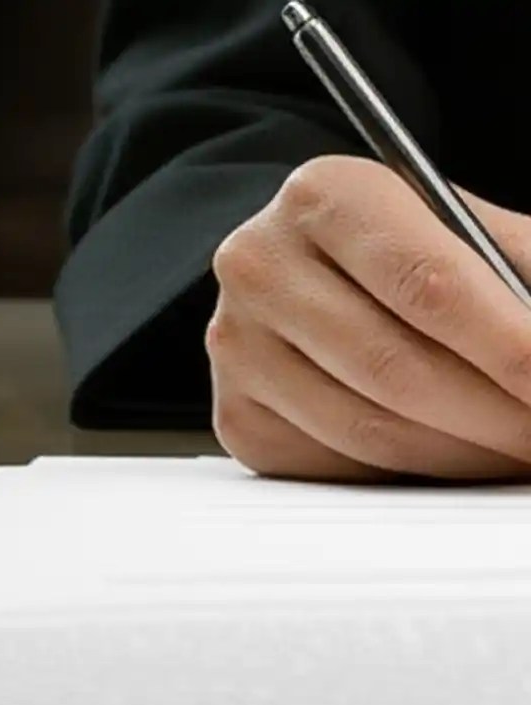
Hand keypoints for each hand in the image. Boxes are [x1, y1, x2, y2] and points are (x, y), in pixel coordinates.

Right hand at [208, 155, 530, 480]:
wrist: (312, 269)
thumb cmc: (403, 250)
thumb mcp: (473, 231)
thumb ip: (522, 272)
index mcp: (324, 196)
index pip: (429, 283)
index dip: (511, 347)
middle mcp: (260, 265)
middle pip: (395, 367)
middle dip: (499, 416)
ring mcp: (237, 344)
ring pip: (369, 430)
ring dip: (463, 455)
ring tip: (512, 447)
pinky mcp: (238, 413)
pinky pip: (337, 466)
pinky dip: (408, 474)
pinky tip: (448, 451)